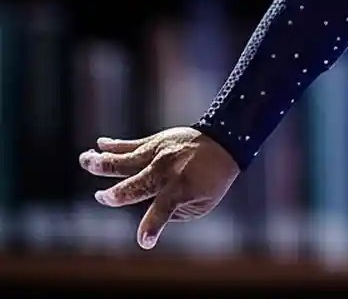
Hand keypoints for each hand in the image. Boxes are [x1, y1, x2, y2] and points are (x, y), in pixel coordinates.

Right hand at [79, 127, 239, 249]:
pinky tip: (99, 145)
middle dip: (118, 194)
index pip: (164, 210)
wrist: (225, 142)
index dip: (152, 226)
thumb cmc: (213, 178)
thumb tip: (148, 214)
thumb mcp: (203, 203)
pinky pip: (131, 144)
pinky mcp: (155, 142)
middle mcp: (166, 170)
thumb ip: (173, 211)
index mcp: (181, 188)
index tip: (144, 242)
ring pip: (126, 159)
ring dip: (103, 162)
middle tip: (102, 198)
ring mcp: (159, 154)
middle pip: (137, 184)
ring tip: (85, 160)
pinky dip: (114, 145)